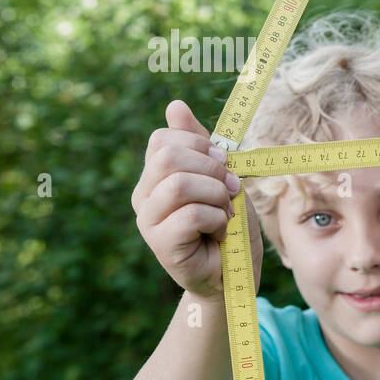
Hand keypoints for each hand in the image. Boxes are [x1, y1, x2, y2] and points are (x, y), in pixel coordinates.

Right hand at [132, 100, 263, 299]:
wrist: (235, 275)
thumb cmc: (229, 227)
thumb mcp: (222, 178)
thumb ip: (200, 145)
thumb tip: (175, 105)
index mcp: (155, 176)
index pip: (164, 139)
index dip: (200, 145)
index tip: (224, 164)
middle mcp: (144, 196)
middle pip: (169, 157)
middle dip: (213, 169)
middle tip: (231, 192)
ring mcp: (148, 220)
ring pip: (180, 184)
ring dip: (217, 197)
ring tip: (225, 215)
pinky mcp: (160, 243)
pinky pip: (192, 214)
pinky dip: (217, 220)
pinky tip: (219, 233)